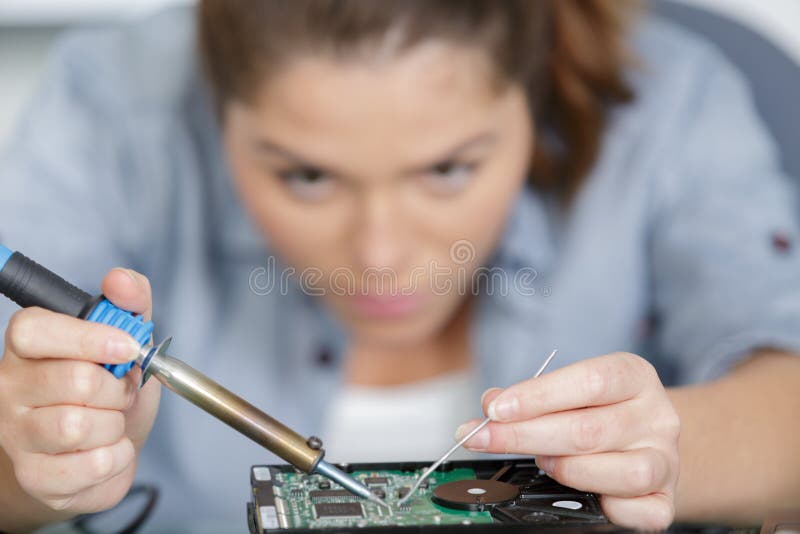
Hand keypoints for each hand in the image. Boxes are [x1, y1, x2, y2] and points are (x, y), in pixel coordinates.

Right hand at [0, 268, 160, 513]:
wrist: (106, 446)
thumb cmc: (111, 388)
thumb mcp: (128, 339)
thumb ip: (130, 301)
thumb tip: (119, 280)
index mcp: (28, 346)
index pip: (34, 330)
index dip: (89, 338)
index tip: (128, 346)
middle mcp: (10, 388)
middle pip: (74, 380)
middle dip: (118, 387)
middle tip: (123, 390)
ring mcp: (17, 435)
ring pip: (79, 426)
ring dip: (116, 423)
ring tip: (114, 420)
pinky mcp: (35, 476)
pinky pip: (92, 465)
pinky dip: (118, 456)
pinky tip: (111, 447)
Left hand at [455, 352, 679, 529]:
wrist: (646, 441)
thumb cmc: (598, 412)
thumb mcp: (570, 391)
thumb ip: (531, 396)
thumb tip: (492, 404)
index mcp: (635, 377)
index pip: (590, 381)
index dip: (538, 396)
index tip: (495, 409)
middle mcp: (657, 416)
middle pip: (590, 429)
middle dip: (525, 436)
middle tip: (483, 439)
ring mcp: (667, 460)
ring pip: (621, 472)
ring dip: (567, 470)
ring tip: (542, 463)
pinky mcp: (666, 501)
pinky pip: (637, 512)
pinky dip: (605, 507)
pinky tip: (582, 494)